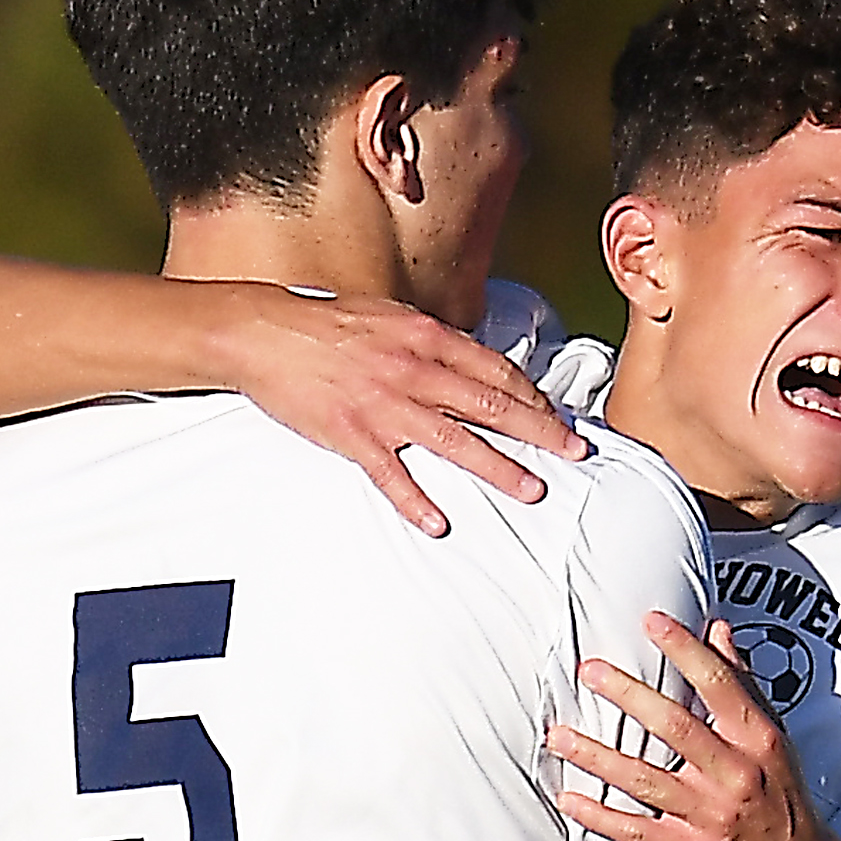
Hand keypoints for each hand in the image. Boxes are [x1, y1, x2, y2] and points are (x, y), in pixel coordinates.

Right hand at [222, 286, 585, 535]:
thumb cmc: (328, 324)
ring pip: (456, 441)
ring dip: (500, 468)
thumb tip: (470, 362)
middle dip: (540, 431)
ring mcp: (384, 405)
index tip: (558, 416)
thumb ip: (432, 341)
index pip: (495, 370)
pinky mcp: (353, 435)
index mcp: (426, 337)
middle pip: (491, 405)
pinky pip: (391, 474)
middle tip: (574, 451)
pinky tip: (439, 523)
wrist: (266, 333)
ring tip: (532, 490)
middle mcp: (414, 370)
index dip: (533, 395)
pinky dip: (416, 501)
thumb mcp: (390, 317)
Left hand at [549, 613, 840, 840]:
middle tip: (591, 671)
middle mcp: (735, 775)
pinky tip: (568, 798)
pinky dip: (600, 816)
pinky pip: (637, 832)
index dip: (685, 649)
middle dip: (629, 695)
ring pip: (645, 780)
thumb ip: (742, 683)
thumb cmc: (782, 796)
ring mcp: (711, 816)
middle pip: (675, 727)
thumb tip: (718, 631)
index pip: (719, 684)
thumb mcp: (774, 736)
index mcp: (757, 741)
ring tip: (560, 735)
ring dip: (597, 756)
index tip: (652, 621)